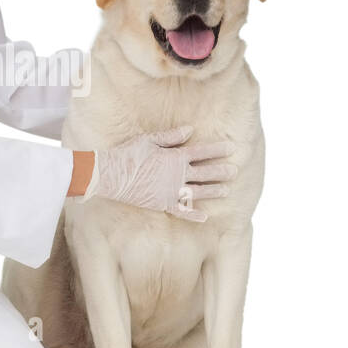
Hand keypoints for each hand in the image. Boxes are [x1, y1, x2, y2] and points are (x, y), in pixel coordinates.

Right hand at [83, 124, 236, 220]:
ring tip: (227, 190)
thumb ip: (172, 136)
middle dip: (221, 171)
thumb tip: (190, 130)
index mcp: (175, 157)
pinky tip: (205, 217)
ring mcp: (171, 191)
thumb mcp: (150, 139)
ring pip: (198, 192)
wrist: (111, 175)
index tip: (231, 148)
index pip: (202, 152)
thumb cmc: (128, 154)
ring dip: (214, 191)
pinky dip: (193, 215)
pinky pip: (181, 211)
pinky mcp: (162, 204)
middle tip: (235, 171)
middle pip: (205, 173)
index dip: (218, 150)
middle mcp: (177, 175)